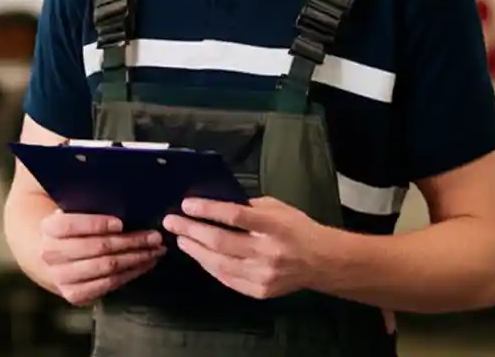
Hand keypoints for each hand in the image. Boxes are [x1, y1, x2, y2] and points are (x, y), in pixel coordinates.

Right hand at [39, 211, 165, 305]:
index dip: (96, 224)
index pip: (71, 225)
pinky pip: (109, 284)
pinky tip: (145, 263)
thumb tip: (122, 201)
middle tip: (153, 237)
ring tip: (155, 250)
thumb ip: (88, 205)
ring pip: (107, 268)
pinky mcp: (75, 295)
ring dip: (136, 258)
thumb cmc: (71, 229)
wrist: (50, 258)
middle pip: (96, 248)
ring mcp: (62, 278)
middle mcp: (51, 255)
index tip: (120, 223)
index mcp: (49, 228)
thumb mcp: (71, 211)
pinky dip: (131, 273)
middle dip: (130, 242)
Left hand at [163, 196, 323, 299]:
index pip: (235, 216)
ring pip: (219, 263)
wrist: (321, 262)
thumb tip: (215, 205)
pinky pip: (226, 278)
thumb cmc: (297, 229)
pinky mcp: (259, 291)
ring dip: (195, 250)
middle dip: (191, 230)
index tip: (187, 204)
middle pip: (221, 241)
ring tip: (181, 239)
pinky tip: (199, 255)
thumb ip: (248, 206)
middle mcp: (268, 251)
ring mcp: (263, 274)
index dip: (208, 209)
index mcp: (274, 225)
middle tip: (172, 222)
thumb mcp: (277, 208)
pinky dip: (209, 266)